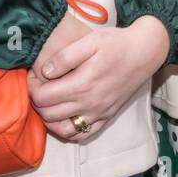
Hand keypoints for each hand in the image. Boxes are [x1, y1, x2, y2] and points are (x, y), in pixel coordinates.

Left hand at [28, 17, 170, 143]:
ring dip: (49, 119)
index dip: (31, 87)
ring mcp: (99, 113)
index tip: (33, 76)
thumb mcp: (90, 41)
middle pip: (48, 114)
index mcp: (82, 85)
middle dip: (37, 101)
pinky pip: (82, 135)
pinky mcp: (107, 117)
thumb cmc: (117, 44)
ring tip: (48, 102)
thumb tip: (45, 72)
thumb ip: (64, 57)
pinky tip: (65, 117)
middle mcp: (89, 104)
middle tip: (39, 85)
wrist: (145, 52)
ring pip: (62, 130)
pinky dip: (68, 131)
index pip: (42, 97)